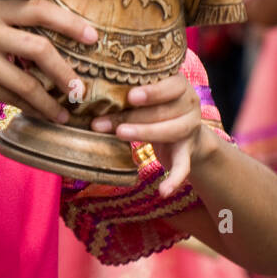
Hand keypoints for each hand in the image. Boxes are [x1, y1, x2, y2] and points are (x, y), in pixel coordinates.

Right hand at [0, 0, 98, 124]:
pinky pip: (11, 98)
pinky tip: (42, 114)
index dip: (70, 22)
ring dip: (51, 100)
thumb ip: (9, 20)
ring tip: (66, 111)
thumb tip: (56, 35)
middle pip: (40, 49)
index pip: (39, 10)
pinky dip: (31, 108)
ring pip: (28, 82)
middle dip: (66, 72)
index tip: (93, 37)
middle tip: (82, 87)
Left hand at [90, 77, 213, 197]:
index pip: (171, 85)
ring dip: (144, 134)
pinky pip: (185, 166)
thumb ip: (123, 96)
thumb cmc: (150, 108)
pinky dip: (174, 180)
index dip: (152, 91)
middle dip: (133, 116)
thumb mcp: (141, 99)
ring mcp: (191, 128)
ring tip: (119, 135)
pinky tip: (163, 192)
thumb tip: (85, 100)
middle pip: (164, 110)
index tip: (130, 96)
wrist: (184, 133)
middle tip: (104, 122)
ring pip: (172, 131)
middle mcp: (190, 104)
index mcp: (179, 85)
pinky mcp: (188, 151)